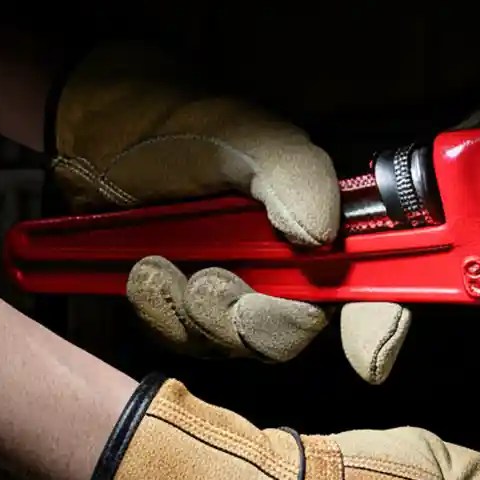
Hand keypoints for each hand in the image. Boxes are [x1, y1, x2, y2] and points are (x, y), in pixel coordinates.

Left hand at [50, 43, 410, 382]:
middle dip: (255, 321)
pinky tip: (145, 272)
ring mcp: (239, 289)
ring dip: (196, 313)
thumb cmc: (179, 124)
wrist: (100, 138)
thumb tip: (319, 235)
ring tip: (160, 264)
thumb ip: (291, 172)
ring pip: (238, 344)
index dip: (379, 324)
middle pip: (298, 330)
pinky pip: (187, 340)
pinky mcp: (189, 309)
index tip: (367, 354)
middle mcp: (290, 265)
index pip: (370, 285)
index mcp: (323, 220)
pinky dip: (161, 312)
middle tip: (213, 284)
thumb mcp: (242, 132)